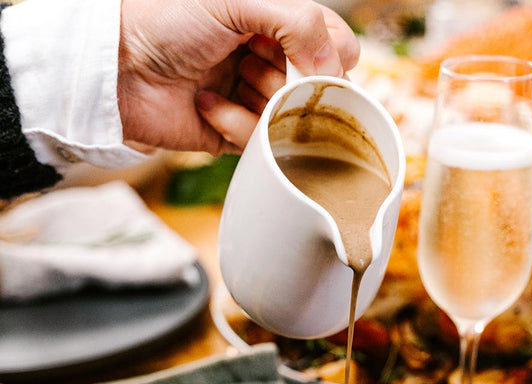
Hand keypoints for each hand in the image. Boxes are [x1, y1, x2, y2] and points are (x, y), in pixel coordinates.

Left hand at [117, 0, 359, 153]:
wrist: (115, 65)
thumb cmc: (166, 20)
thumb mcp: (238, 0)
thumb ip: (300, 22)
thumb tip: (335, 68)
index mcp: (276, 22)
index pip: (338, 45)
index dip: (330, 54)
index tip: (303, 51)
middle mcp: (272, 59)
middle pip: (323, 86)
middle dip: (293, 78)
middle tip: (253, 61)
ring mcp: (257, 97)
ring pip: (298, 118)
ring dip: (262, 100)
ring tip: (228, 79)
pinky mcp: (239, 134)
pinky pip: (263, 142)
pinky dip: (237, 123)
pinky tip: (207, 103)